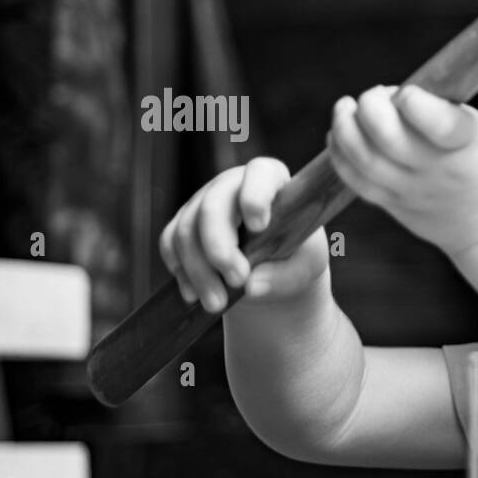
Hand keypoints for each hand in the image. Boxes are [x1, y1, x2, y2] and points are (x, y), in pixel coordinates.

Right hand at [159, 157, 329, 311]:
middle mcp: (233, 185)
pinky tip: (194, 295)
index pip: (260, 173)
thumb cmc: (296, 256)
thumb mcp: (306, 266)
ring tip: (217, 303)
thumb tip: (252, 287)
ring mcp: (203, 201)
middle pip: (213, 206)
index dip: (255, 196)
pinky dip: (181, 271)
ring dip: (199, 271)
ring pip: (187, 230)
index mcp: (271, 181)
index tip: (259, 228)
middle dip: (219, 248)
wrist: (274, 268)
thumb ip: (285, 276)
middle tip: (237, 282)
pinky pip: (170, 243)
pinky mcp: (183, 223)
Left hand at [326, 84, 477, 255]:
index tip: (410, 96)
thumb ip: (436, 111)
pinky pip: (356, 181)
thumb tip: (387, 98)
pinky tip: (340, 135)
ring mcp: (412, 191)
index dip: (409, 99)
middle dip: (369, 105)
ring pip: (362, 158)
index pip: (431, 119)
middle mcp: (436, 169)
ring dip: (344, 126)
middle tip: (374, 96)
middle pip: (385, 135)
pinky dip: (340, 153)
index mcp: (466, 143)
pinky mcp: (395, 206)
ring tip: (345, 108)